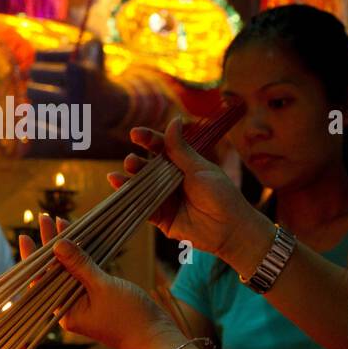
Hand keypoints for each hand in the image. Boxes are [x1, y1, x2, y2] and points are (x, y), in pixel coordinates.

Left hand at [20, 213, 177, 348]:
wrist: (156, 337)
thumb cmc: (130, 317)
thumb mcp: (102, 286)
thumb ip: (79, 265)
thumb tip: (58, 245)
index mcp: (65, 312)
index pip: (41, 281)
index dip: (33, 257)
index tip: (26, 235)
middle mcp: (69, 309)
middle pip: (53, 273)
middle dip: (50, 245)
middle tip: (45, 218)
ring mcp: (83, 304)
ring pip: (68, 271)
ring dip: (66, 248)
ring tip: (60, 222)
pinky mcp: (97, 299)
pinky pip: (83, 274)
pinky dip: (80, 257)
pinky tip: (79, 239)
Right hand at [110, 117, 266, 264]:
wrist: (229, 228)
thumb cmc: (221, 195)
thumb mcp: (199, 168)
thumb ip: (181, 149)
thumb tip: (174, 120)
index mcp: (182, 164)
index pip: (162, 147)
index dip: (148, 140)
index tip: (135, 134)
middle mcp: (170, 179)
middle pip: (148, 167)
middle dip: (136, 163)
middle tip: (131, 161)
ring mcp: (164, 198)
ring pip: (141, 186)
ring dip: (129, 179)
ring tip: (118, 175)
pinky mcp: (160, 217)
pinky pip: (141, 206)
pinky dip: (129, 198)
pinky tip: (119, 189)